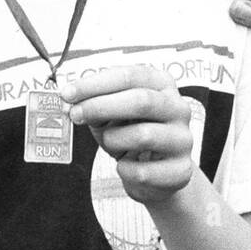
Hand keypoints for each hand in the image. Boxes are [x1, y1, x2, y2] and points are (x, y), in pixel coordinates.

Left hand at [60, 64, 192, 205]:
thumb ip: (94, 103)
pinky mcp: (182, 171)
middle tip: (74, 114)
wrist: (157, 173)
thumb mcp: (111, 112)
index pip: (130, 76)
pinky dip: (123, 169)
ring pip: (143, 135)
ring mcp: (183, 140)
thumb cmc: (131, 133)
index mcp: (162, 84)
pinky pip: (142, 171)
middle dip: (101, 106)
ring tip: (108, 142)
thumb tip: (71, 102)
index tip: (67, 93)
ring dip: (113, 139)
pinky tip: (123, 165)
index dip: (95, 83)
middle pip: (141, 100)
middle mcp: (178, 108)